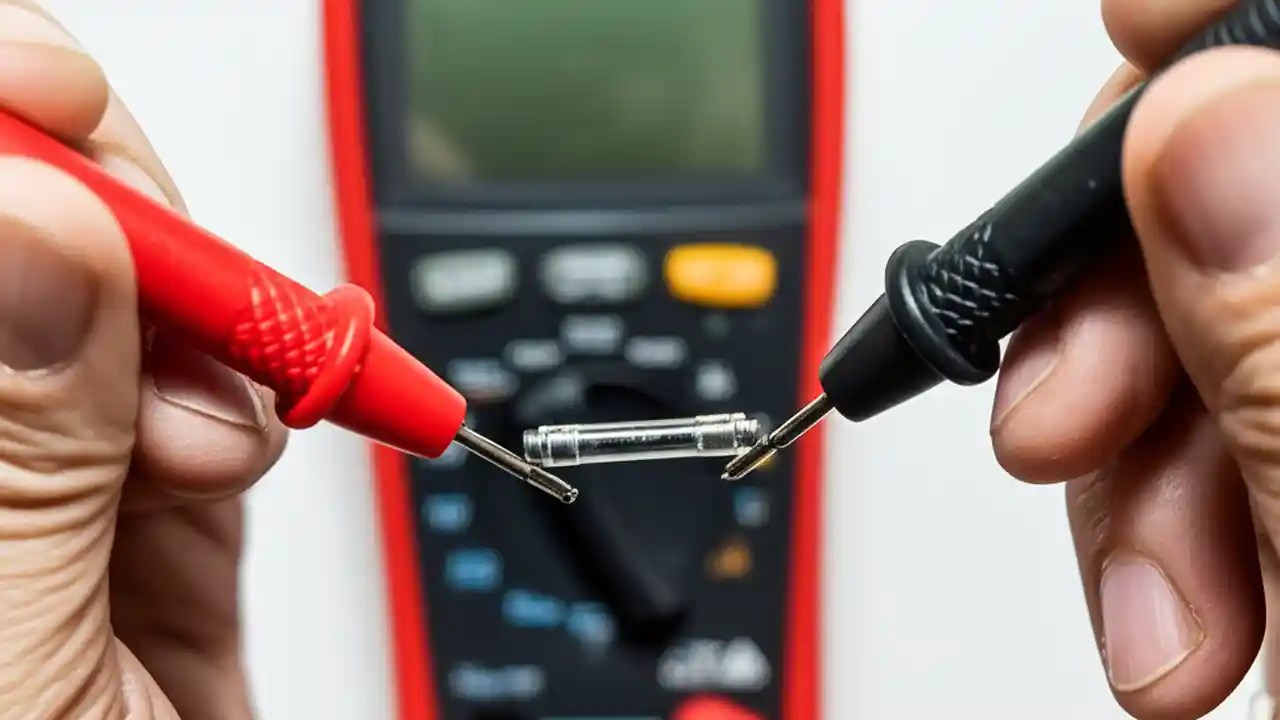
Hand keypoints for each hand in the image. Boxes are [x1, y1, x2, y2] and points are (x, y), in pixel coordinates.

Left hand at [0, 2, 287, 716]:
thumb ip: (6, 453)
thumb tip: (36, 229)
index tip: (54, 98)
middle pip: (17, 222)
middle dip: (98, 209)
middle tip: (163, 248)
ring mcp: (42, 456)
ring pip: (125, 285)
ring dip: (198, 323)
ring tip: (208, 433)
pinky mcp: (146, 489)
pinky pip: (206, 374)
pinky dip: (256, 385)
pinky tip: (234, 442)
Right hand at [991, 0, 1279, 716]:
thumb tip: (1205, 131)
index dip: (1244, 26)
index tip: (1137, 41)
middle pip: (1273, 190)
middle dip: (1131, 301)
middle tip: (1065, 418)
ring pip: (1220, 323)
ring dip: (1131, 457)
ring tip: (1161, 618)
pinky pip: (1211, 429)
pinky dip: (1156, 515)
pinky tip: (1181, 618)